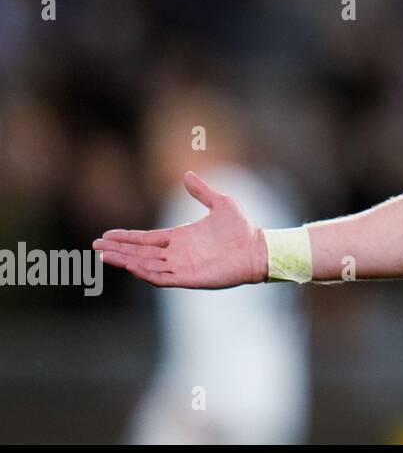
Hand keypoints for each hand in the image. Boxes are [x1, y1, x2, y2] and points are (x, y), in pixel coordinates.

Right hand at [92, 171, 267, 288]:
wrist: (258, 249)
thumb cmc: (241, 228)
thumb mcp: (221, 203)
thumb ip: (202, 191)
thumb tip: (187, 174)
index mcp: (180, 237)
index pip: (145, 239)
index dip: (126, 237)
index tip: (105, 235)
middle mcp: (176, 253)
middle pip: (140, 252)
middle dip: (118, 250)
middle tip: (95, 247)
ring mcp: (181, 267)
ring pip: (146, 265)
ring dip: (126, 260)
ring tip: (105, 256)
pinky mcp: (190, 278)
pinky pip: (163, 278)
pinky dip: (146, 273)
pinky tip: (132, 266)